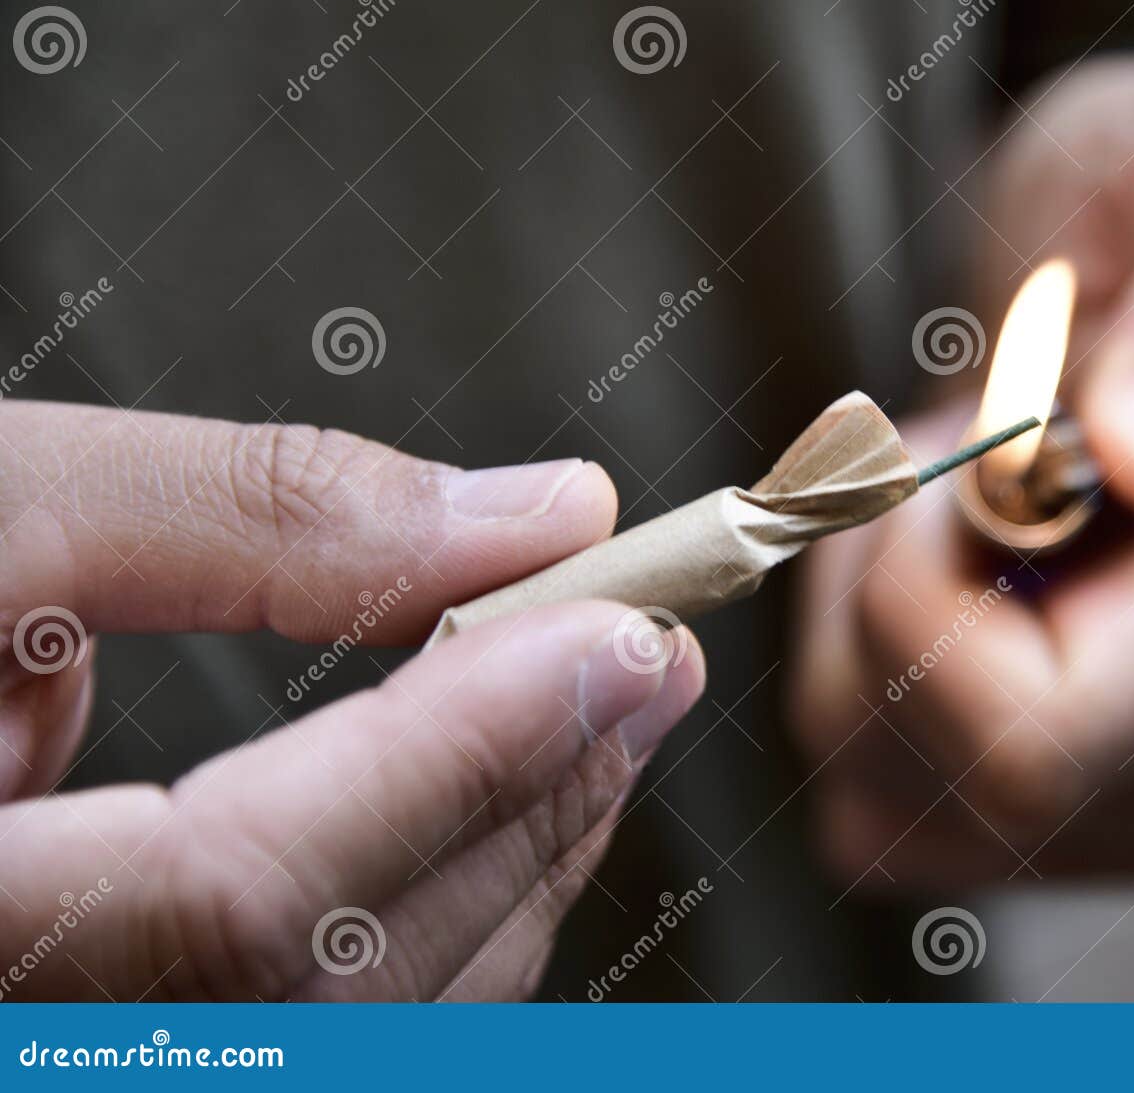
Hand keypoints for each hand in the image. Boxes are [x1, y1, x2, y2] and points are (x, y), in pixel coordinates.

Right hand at [0, 402, 703, 998]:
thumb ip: (245, 514)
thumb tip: (522, 512)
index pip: (248, 900)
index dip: (463, 757)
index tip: (622, 625)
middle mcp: (29, 1036)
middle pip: (331, 984)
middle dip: (527, 801)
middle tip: (653, 654)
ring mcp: (76, 1043)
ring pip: (353, 1033)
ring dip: (509, 856)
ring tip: (606, 709)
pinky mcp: (114, 1022)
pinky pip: (316, 1021)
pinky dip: (436, 903)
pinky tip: (500, 795)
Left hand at [791, 56, 1133, 886]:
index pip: (1035, 739)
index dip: (923, 596)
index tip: (956, 444)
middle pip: (941, 778)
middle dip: (881, 601)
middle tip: (944, 460)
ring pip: (879, 799)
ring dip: (859, 630)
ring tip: (954, 506)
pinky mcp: (1048, 827)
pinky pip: (867, 812)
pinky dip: (857, 686)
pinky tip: (939, 583)